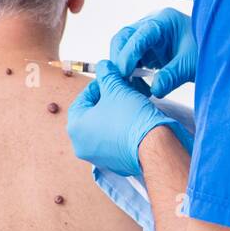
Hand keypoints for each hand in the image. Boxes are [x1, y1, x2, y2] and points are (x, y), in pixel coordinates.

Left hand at [67, 59, 186, 177]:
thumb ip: (107, 75)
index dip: (98, 86)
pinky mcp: (112, 163)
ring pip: (101, 129)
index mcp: (75, 127)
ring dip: (112, 116)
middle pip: (91, 115)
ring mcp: (96, 157)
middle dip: (105, 101)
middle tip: (120, 92)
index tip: (111, 80)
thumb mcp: (117, 89)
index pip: (82, 99)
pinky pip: (112, 142)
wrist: (154, 146)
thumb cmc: (131, 118)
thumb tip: (103, 67)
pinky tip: (132, 122)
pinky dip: (119, 131)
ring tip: (128, 105)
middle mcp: (80, 145)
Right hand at [110, 8, 196, 97]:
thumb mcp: (191, 64)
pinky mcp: (146, 48)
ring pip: (123, 48)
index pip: (140, 34)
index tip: (123, 72)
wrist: (213, 51)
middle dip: (119, 59)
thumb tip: (154, 90)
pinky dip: (130, 73)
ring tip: (132, 88)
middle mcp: (151, 23)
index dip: (129, 53)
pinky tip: (138, 87)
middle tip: (121, 82)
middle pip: (124, 37)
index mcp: (164, 20)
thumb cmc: (205, 51)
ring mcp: (146, 35)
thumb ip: (173, 75)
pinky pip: (130, 58)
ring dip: (122, 68)